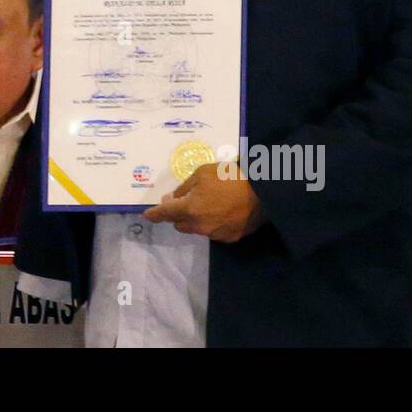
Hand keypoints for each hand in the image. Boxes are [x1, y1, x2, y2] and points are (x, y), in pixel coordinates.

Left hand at [142, 163, 266, 241]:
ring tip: (209, 204)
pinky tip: (223, 211)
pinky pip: (213, 231)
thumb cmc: (230, 177)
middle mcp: (199, 226)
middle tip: (185, 201)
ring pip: (196, 229)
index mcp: (190, 209)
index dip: (155, 214)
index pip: (165, 214)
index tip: (148, 215)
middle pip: (179, 224)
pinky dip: (213, 223)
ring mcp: (215, 235)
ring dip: (196, 219)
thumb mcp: (202, 173)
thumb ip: (185, 187)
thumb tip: (174, 198)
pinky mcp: (230, 238)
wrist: (264, 193)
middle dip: (178, 214)